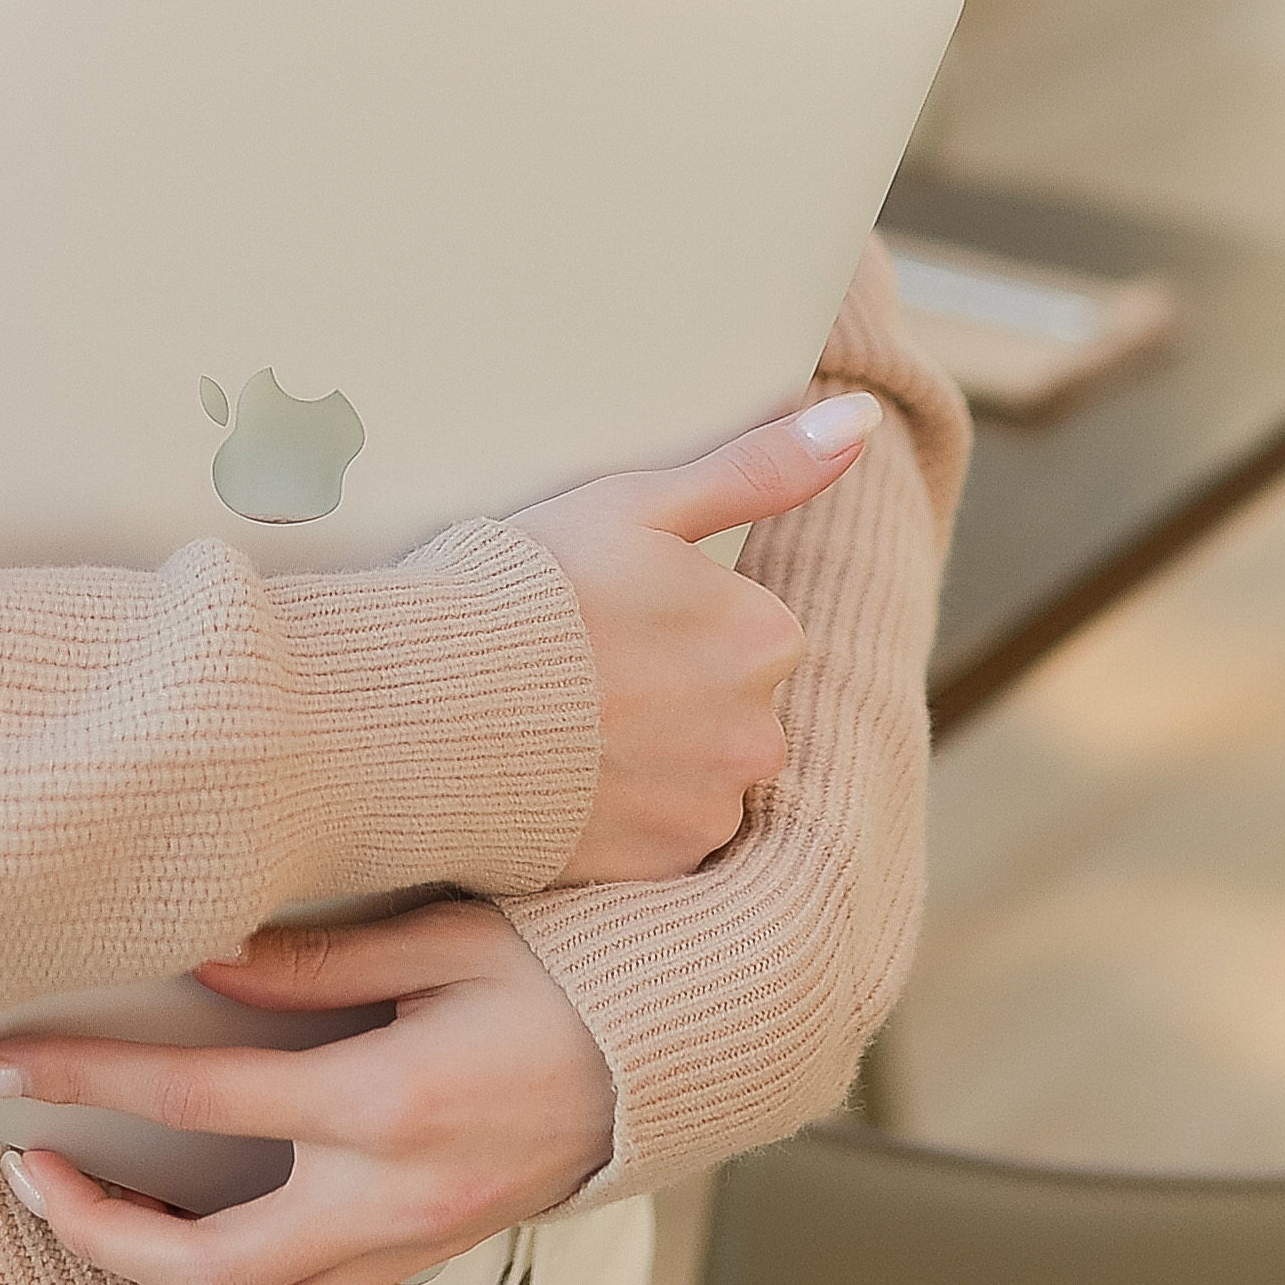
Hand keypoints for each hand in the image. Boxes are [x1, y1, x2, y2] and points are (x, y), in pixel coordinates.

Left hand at [0, 900, 617, 1284]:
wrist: (686, 1054)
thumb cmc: (576, 975)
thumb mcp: (453, 934)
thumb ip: (320, 959)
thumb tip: (199, 962)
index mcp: (391, 1103)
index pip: (199, 1102)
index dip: (85, 1082)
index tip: (2, 1065)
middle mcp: (397, 1201)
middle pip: (208, 1268)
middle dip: (96, 1231)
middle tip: (25, 1169)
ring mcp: (417, 1246)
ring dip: (157, 1283)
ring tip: (91, 1213)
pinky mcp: (429, 1259)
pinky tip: (186, 1240)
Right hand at [512, 390, 876, 882]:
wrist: (425, 707)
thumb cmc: (525, 590)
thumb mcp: (639, 504)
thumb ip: (760, 467)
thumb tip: (859, 419)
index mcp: (765, 634)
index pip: (743, 627)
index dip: (669, 619)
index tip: (605, 616)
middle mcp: (761, 731)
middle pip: (728, 705)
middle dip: (672, 694)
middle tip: (580, 673)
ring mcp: (712, 805)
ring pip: (699, 772)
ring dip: (653, 757)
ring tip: (566, 728)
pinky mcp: (663, 865)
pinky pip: (663, 834)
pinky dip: (627, 815)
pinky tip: (566, 779)